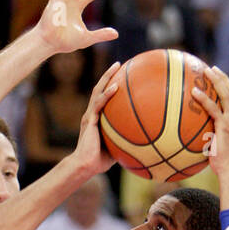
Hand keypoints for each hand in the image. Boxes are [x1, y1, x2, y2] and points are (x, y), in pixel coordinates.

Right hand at [70, 62, 120, 177]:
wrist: (84, 166)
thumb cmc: (99, 161)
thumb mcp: (116, 148)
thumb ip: (125, 140)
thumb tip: (144, 140)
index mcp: (96, 119)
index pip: (103, 98)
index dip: (110, 86)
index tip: (121, 76)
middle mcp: (92, 114)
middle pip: (100, 89)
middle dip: (109, 75)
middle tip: (119, 64)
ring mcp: (90, 116)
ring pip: (98, 91)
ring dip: (107, 77)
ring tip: (116, 66)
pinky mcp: (89, 120)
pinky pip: (99, 104)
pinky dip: (107, 94)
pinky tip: (115, 86)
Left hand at [191, 64, 228, 179]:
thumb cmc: (223, 166)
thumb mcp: (220, 148)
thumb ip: (213, 137)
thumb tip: (198, 136)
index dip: (227, 86)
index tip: (218, 76)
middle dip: (222, 77)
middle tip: (211, 68)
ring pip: (226, 95)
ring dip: (216, 81)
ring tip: (205, 72)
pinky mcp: (225, 126)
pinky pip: (213, 109)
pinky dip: (204, 99)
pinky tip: (194, 92)